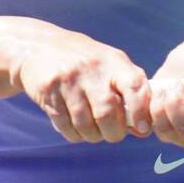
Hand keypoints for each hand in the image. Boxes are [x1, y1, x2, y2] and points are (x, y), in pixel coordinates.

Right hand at [12, 21, 152, 142]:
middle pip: (108, 113)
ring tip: (92, 129)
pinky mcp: (48, 91)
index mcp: (113, 61)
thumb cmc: (85, 62)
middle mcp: (92, 69)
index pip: (135, 86)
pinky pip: (66, 127)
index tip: (143, 128)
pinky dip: (74, 134)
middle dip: (113, 133)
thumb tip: (144, 130)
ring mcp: (69, 79)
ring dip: (92, 136)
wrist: (39, 47)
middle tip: (112, 133)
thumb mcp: (109, 65)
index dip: (141, 110)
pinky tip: (74, 125)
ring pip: (86, 125)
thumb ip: (129, 92)